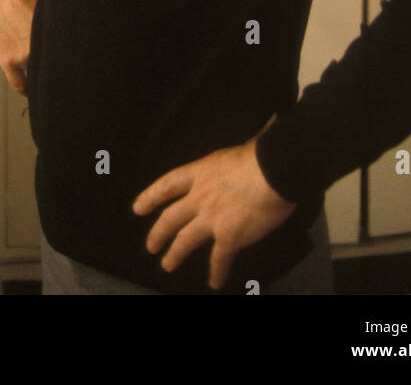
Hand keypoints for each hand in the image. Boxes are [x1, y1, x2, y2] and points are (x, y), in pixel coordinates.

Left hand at [131, 117, 296, 289]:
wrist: (273, 170)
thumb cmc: (260, 153)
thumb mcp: (240, 147)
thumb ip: (241, 151)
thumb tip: (262, 128)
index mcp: (200, 171)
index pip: (167, 185)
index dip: (150, 197)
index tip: (137, 208)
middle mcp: (200, 196)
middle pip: (171, 217)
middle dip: (158, 232)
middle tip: (150, 246)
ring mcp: (211, 218)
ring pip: (185, 240)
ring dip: (175, 254)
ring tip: (167, 264)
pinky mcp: (228, 236)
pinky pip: (219, 259)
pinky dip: (216, 272)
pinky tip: (214, 282)